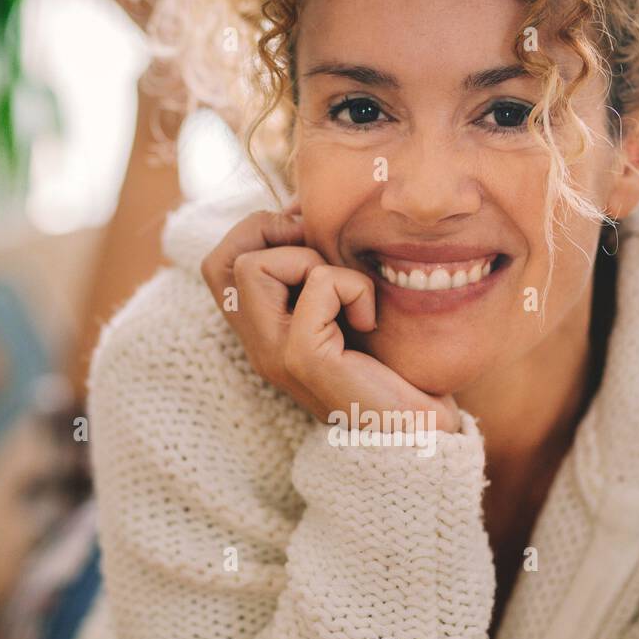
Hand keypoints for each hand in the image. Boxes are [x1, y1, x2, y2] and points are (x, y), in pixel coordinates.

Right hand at [199, 204, 460, 433]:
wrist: (420, 432)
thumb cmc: (394, 370)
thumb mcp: (347, 306)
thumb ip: (320, 266)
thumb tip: (302, 205)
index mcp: (264, 334)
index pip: (218, 265)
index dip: (258, 233)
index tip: (310, 241)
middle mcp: (259, 347)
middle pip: (220, 260)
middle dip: (268, 236)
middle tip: (316, 257)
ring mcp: (276, 355)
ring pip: (253, 266)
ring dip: (310, 262)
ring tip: (345, 295)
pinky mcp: (303, 359)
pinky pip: (319, 284)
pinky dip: (353, 288)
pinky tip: (370, 320)